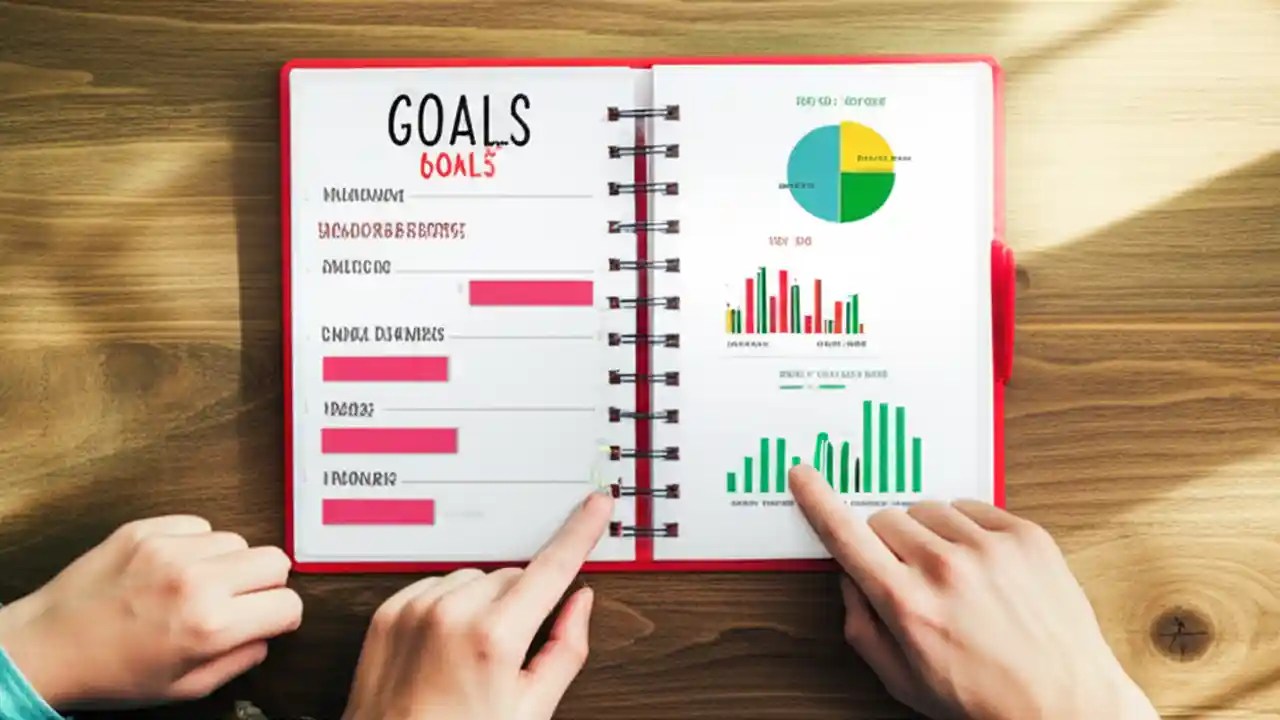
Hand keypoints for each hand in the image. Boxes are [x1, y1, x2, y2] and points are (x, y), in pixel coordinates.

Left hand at [0, 515, 301, 709]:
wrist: (47, 647)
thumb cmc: (112, 673)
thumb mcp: (187, 688)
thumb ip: (240, 660)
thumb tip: (266, 632)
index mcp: (211, 626)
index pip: (288, 603)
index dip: (280, 616)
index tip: (266, 619)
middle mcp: (196, 581)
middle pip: (275, 560)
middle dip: (264, 584)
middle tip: (237, 600)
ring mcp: (169, 549)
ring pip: (238, 541)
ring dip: (227, 562)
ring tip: (195, 585)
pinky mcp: (146, 529)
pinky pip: (199, 525)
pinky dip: (195, 544)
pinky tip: (171, 568)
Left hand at [341, 491, 612, 719]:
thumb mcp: (530, 712)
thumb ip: (565, 651)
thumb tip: (579, 604)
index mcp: (493, 639)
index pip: (551, 568)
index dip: (580, 532)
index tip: (596, 505)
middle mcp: (450, 615)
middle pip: (512, 577)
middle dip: (523, 604)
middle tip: (512, 653)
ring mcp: (414, 610)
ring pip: (475, 579)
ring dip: (484, 603)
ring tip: (473, 655)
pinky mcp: (388, 613)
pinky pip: (436, 586)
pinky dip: (448, 606)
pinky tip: (447, 646)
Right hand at [789, 465, 1158, 719]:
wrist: (1066, 703)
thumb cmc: (985, 699)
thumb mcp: (902, 681)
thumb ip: (861, 627)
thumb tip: (850, 580)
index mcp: (906, 603)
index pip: (845, 535)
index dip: (817, 501)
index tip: (804, 476)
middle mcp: (944, 567)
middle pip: (885, 519)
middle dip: (888, 545)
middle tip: (911, 578)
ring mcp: (988, 546)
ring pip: (928, 510)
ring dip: (930, 535)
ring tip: (954, 578)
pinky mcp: (1024, 536)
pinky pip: (973, 508)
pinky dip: (969, 531)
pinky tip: (981, 567)